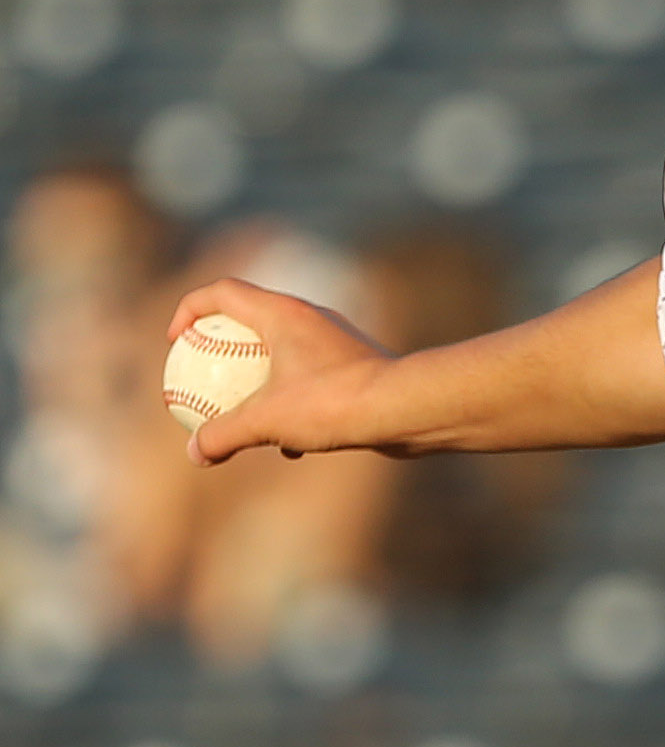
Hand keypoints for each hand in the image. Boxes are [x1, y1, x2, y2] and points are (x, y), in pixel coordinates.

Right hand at [165, 279, 395, 464]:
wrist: (406, 408)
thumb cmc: (334, 404)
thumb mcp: (266, 421)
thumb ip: (223, 434)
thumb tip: (194, 454)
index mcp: (282, 313)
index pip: (223, 292)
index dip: (190, 309)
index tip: (176, 343)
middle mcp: (310, 318)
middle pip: (251, 319)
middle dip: (223, 347)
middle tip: (203, 378)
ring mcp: (334, 341)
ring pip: (283, 355)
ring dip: (259, 383)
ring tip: (242, 418)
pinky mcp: (355, 366)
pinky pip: (310, 381)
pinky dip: (292, 407)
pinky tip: (291, 447)